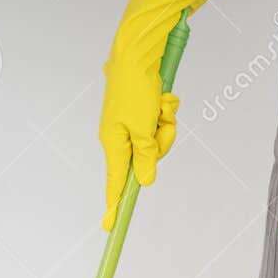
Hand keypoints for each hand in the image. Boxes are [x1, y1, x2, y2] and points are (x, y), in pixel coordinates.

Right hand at [98, 0, 211, 229]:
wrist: (139, 49)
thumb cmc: (136, 87)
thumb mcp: (143, 127)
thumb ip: (145, 157)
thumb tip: (145, 182)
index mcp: (113, 142)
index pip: (115, 183)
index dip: (115, 206)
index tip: (110, 227)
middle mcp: (120, 135)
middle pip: (147, 160)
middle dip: (161, 144)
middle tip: (161, 126)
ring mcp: (132, 122)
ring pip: (159, 140)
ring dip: (166, 124)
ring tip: (162, 105)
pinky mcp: (143, 109)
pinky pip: (162, 121)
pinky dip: (167, 111)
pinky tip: (164, 95)